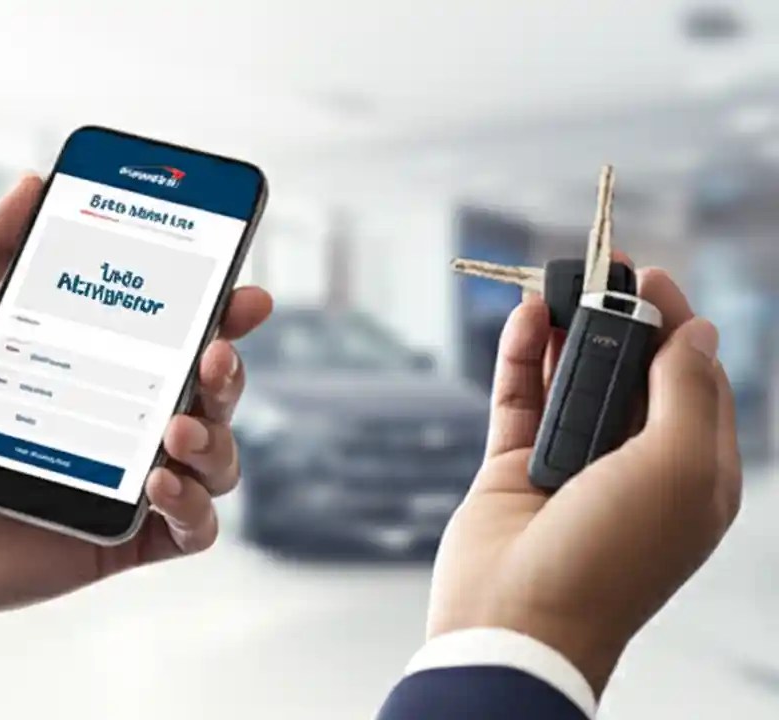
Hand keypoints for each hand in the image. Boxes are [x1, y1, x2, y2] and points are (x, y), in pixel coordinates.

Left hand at [0, 175, 272, 639]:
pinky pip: (195, 527)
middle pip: (212, 391)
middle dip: (230, 369)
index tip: (240, 292)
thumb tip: (32, 180)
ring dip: (217, 436)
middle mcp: (122, 421)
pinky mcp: (123, 538)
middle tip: (215, 353)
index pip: (176, 333)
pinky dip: (194, 505)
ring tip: (175, 428)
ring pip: (217, 457)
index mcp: (95, 366)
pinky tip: (158, 483)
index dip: (221, 311)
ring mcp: (127, 482)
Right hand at [428, 268, 740, 693]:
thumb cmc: (608, 561)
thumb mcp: (677, 471)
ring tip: (556, 283)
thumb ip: (686, 394)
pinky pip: (520, 399)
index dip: (676, 325)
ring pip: (572, 380)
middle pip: (631, 374)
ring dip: (567, 332)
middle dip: (617, 320)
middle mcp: (634, 467)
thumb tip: (697, 333)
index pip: (693, 381)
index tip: (651, 277)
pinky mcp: (513, 468)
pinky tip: (525, 318)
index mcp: (692, 474)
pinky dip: (522, 357)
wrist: (518, 621)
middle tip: (599, 271)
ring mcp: (572, 466)